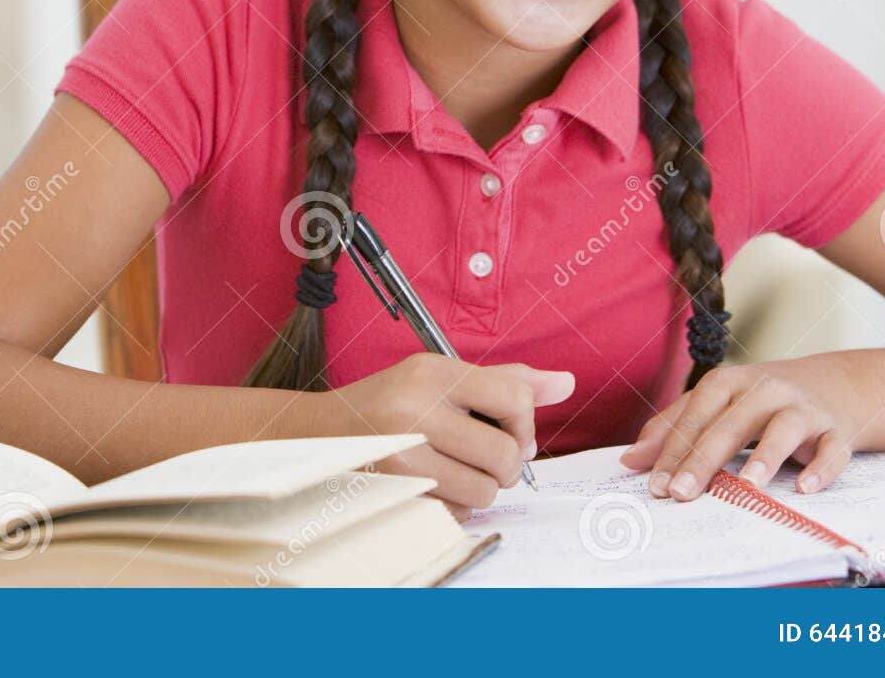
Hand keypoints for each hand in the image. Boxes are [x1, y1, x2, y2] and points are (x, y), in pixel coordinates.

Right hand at [311, 353, 574, 519]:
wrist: (317, 434)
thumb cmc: (389, 403)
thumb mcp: (440, 376)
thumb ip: (505, 381)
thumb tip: (566, 383)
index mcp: (433, 372)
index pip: (514, 396)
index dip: (525, 424)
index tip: (511, 432)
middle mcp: (416, 409)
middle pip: (506, 455)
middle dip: (505, 465)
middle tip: (484, 458)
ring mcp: (402, 454)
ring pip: (486, 491)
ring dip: (480, 488)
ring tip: (454, 469)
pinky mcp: (394, 492)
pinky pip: (457, 513)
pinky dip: (454, 505)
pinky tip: (433, 485)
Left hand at [617, 363, 857, 500]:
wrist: (834, 385)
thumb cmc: (760, 402)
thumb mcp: (716, 405)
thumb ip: (672, 427)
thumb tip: (629, 461)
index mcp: (730, 382)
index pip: (695, 414)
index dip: (673, 448)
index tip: (655, 484)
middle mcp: (766, 390)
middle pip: (731, 423)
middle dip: (703, 459)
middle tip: (681, 493)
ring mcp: (804, 409)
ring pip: (785, 428)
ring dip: (766, 456)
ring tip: (747, 486)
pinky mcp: (836, 431)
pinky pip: (832, 449)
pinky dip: (822, 467)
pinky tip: (806, 487)